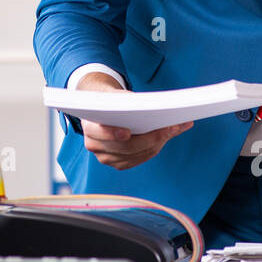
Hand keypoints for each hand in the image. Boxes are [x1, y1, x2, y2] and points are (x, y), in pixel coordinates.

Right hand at [74, 70, 192, 168]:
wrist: (103, 109)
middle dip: (150, 137)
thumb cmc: (113, 102)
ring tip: (172, 130)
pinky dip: (152, 149)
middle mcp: (94, 146)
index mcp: (88, 127)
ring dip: (156, 142)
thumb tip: (166, 107)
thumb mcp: (121, 97)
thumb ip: (138, 102)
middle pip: (125, 147)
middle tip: (169, 128)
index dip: (112, 134)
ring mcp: (106, 157)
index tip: (127, 132)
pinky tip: (163, 138)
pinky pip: (138, 159)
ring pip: (135, 154)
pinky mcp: (118, 164)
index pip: (98, 132)